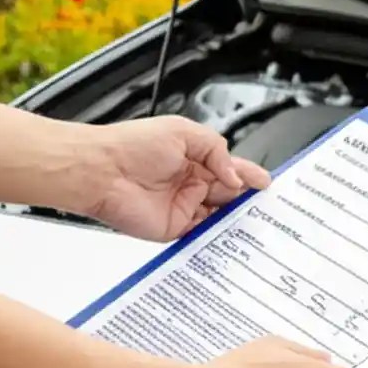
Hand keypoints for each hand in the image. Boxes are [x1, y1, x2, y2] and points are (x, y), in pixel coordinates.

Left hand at [82, 116, 270, 240]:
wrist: (101, 172)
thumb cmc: (132, 145)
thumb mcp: (183, 132)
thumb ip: (216, 150)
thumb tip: (235, 177)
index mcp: (194, 158)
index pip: (230, 169)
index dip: (249, 175)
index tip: (266, 183)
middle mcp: (190, 183)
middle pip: (229, 194)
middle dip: (247, 198)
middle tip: (265, 202)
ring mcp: (184, 206)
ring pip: (220, 215)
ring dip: (237, 218)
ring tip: (256, 218)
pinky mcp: (175, 228)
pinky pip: (203, 234)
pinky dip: (219, 235)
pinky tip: (233, 233)